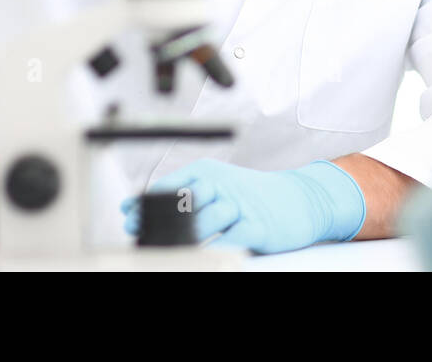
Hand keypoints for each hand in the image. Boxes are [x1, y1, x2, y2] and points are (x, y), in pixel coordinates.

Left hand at [122, 159, 366, 254]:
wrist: (304, 199)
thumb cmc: (254, 197)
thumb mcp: (221, 186)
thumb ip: (186, 195)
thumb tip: (140, 209)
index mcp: (210, 172)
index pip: (169, 187)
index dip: (145, 205)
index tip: (127, 218)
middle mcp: (223, 185)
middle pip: (180, 205)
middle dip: (156, 224)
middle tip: (139, 238)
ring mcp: (241, 206)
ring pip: (200, 224)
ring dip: (180, 241)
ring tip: (163, 253)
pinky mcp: (257, 227)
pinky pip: (227, 242)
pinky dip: (211, 252)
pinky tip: (200, 258)